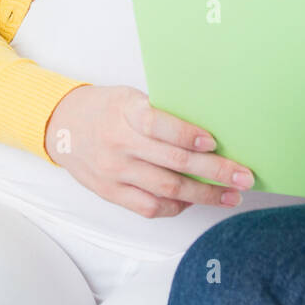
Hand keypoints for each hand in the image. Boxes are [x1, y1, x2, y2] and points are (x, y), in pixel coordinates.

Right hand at [45, 85, 254, 217]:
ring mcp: (114, 171)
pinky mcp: (110, 192)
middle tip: (244, 175)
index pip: (159, 124)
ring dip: (204, 195)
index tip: (214, 142)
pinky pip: (149, 207)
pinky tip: (194, 201)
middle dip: (215, 171)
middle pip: (173, 162)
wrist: (61, 125)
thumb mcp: (130, 97)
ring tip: (231, 195)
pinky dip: (176, 206)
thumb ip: (161, 114)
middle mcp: (119, 143)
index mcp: (125, 112)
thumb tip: (208, 133)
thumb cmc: (106, 108)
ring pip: (166, 189)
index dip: (188, 135)